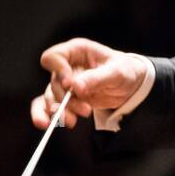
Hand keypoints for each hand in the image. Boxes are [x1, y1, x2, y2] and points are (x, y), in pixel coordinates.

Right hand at [31, 37, 147, 130]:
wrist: (130, 84)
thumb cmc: (125, 70)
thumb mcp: (117, 72)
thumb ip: (96, 78)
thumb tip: (75, 87)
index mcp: (76, 51)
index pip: (53, 57)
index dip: (59, 71)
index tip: (70, 85)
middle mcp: (67, 66)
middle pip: (53, 82)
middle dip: (66, 99)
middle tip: (85, 110)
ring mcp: (65, 83)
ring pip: (51, 97)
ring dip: (61, 111)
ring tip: (72, 122)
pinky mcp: (67, 99)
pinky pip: (47, 105)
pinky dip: (43, 114)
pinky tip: (44, 124)